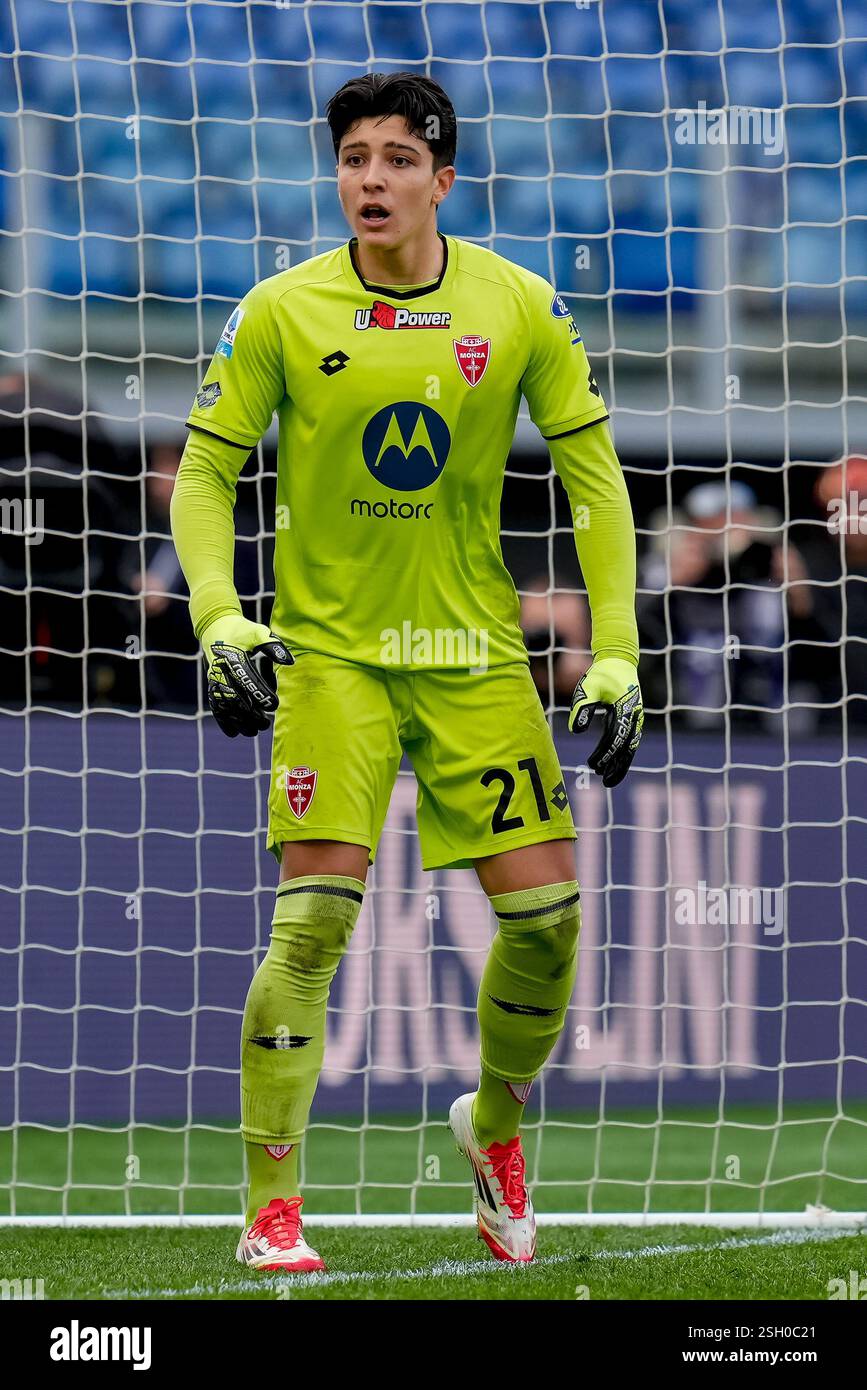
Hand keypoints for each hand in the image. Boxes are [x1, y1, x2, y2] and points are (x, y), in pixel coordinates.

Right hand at [201, 614, 293, 737]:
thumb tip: (289, 661)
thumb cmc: (242, 630)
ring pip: (225, 706)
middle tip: (266, 724)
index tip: (274, 705)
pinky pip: (215, 706)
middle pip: (235, 698)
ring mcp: (215, 680)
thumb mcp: (258, 632)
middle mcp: (221, 671)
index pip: (247, 679)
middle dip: (251, 714)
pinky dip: (223, 721)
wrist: (216, 628)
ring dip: (239, 721)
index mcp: (233, 657)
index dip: (260, 694)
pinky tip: (233, 733)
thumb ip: (272, 644)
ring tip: (255, 731)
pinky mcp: (212, 686)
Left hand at [568, 657, 643, 786]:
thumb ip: (582, 708)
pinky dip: (622, 756)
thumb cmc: (601, 674)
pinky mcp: (632, 721)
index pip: (616, 737)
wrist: (618, 662)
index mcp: (625, 709)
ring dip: (621, 764)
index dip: (605, 753)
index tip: (592, 765)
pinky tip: (613, 767)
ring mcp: (636, 720)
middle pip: (627, 747)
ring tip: (608, 781)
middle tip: (602, 779)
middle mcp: (635, 716)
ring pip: (631, 748)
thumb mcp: (588, 688)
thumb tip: (576, 730)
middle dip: (615, 764)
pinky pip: (630, 742)